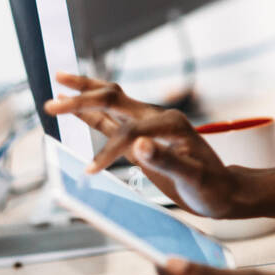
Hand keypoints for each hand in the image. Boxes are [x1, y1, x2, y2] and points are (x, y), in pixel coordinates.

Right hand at [43, 72, 234, 217]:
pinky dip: (92, 113)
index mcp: (170, 124)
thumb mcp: (193, 178)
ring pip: (111, 102)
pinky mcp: (141, 137)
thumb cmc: (212, 187)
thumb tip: (139, 145)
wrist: (223, 191)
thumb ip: (166, 160)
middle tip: (51, 102)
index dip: (108, 151)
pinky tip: (75, 106)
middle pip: (114, 98)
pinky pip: (112, 121)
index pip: (129, 131)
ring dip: (84, 94)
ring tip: (58, 82)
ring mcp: (148, 125)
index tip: (90, 172)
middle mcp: (157, 118)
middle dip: (82, 99)